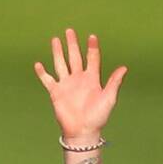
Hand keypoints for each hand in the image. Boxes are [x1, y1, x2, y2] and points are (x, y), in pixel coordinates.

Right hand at [34, 27, 127, 142]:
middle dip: (72, 44)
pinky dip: (42, 73)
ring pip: (61, 64)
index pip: (92, 58)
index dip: (92, 48)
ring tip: (55, 40)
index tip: (92, 37)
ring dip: (58, 52)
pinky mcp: (56, 93)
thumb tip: (124, 68)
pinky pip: (47, 80)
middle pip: (74, 57)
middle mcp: (78, 79)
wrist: (83, 132)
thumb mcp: (108, 98)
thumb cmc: (97, 118)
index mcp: (91, 79)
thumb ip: (114, 82)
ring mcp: (66, 85)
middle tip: (69, 31)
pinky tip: (38, 64)